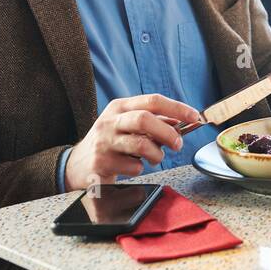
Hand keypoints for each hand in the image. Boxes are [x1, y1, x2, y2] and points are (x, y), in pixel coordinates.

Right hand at [64, 94, 200, 191]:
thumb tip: (181, 121)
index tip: (194, 116)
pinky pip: (133, 167)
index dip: (177, 108)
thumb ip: (153, 122)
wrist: (76, 165)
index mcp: (119, 107)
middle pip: (145, 119)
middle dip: (167, 132)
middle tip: (177, 144)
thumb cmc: (109, 143)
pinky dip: (140, 169)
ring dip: (156, 154)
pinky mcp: (101, 163)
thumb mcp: (127, 126)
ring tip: (155, 158)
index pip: (152, 100)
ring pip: (141, 145)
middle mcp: (110, 121)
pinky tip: (133, 167)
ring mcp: (104, 142)